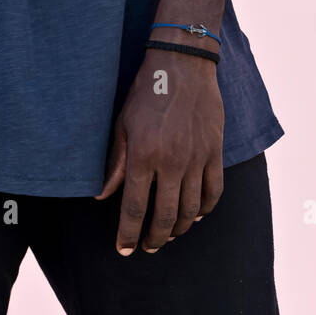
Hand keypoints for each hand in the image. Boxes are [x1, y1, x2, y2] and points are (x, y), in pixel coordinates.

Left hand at [95, 48, 223, 253]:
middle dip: (155, 238)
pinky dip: (206, 209)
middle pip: (165, 216)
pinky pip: (214, 191)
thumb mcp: (122, 123)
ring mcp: (196, 158)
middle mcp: (171, 162)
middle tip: (148, 247)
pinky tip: (196, 214)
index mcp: (143, 155)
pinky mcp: (214, 152)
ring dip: (179, 228)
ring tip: (170, 234)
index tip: (124, 250)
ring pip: (191, 209)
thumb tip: (101, 196)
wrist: (182, 64)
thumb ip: (115, 163)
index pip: (134, 208)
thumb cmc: (146, 91)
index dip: (128, 234)